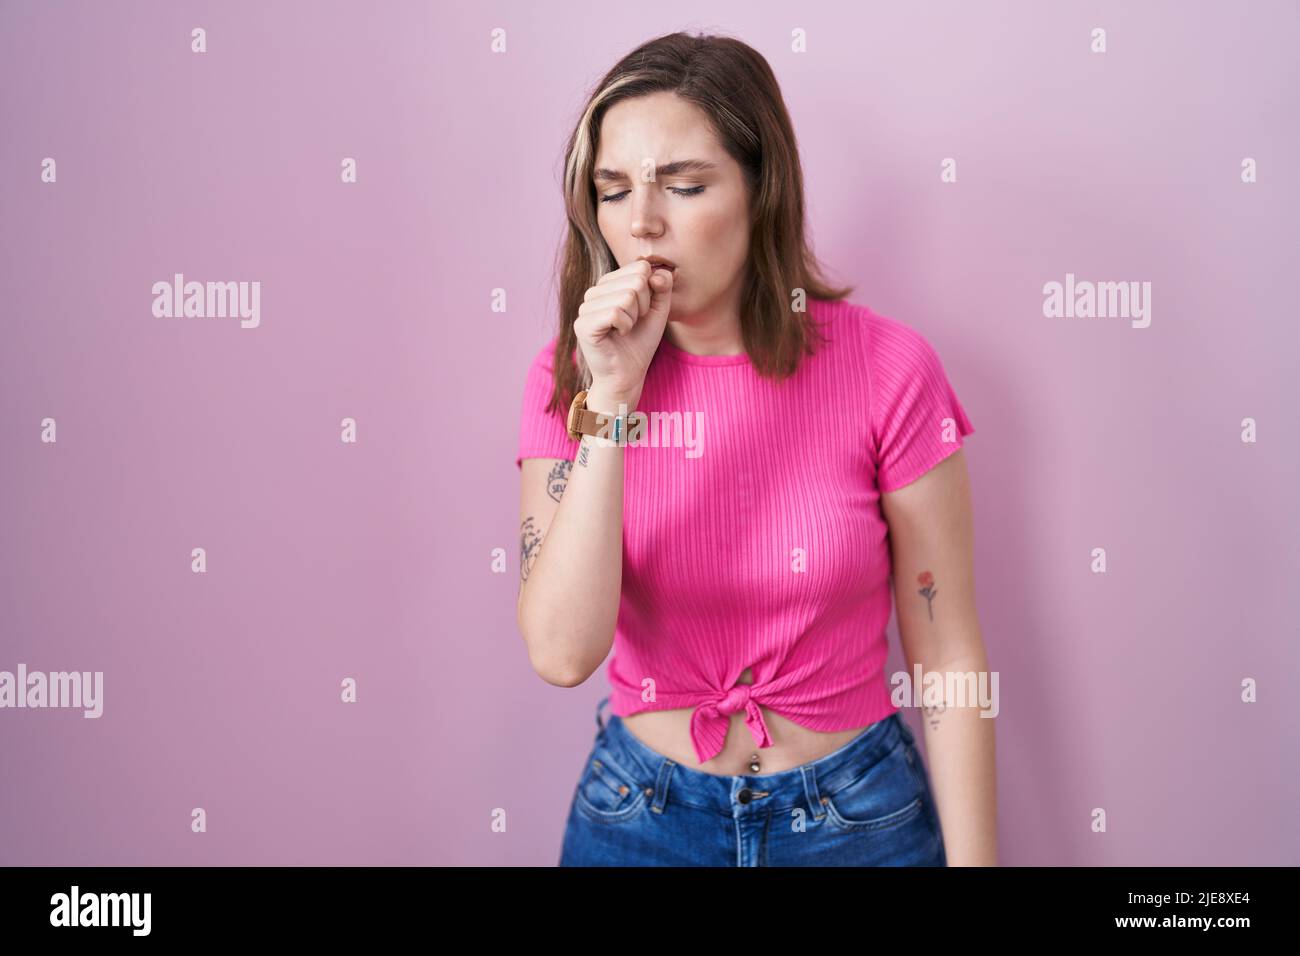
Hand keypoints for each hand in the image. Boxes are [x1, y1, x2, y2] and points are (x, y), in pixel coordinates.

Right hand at [573, 259, 671, 398]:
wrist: (628, 374)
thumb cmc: (640, 342)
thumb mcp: (658, 310)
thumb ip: (663, 287)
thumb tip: (656, 271)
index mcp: (609, 284)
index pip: (640, 267)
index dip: (651, 292)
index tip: (642, 311)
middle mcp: (594, 291)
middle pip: (636, 280)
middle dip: (644, 306)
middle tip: (633, 323)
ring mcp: (585, 307)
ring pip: (627, 296)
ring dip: (634, 318)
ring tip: (625, 330)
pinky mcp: (583, 324)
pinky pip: (615, 312)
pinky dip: (625, 326)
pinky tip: (618, 335)